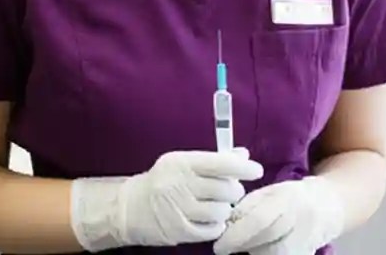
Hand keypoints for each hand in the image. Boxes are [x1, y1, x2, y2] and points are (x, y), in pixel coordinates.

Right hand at [70, 148, 264, 250]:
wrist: (129, 207)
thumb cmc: (163, 181)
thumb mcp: (183, 162)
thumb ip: (214, 159)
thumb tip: (243, 155)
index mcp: (183, 163)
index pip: (220, 163)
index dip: (243, 168)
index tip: (256, 170)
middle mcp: (181, 185)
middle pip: (226, 189)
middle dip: (234, 191)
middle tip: (230, 191)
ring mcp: (179, 210)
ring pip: (222, 211)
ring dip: (225, 209)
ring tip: (218, 205)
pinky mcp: (179, 231)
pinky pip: (212, 230)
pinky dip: (217, 225)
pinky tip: (211, 219)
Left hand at [213, 176, 345, 254]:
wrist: (326, 207)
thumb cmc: (289, 198)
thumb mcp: (267, 193)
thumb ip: (247, 207)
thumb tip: (225, 225)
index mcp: (288, 198)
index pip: (260, 220)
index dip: (236, 235)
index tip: (219, 245)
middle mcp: (301, 220)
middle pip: (268, 243)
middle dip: (242, 247)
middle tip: (225, 248)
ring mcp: (308, 240)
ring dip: (254, 254)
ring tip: (243, 247)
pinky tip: (258, 251)